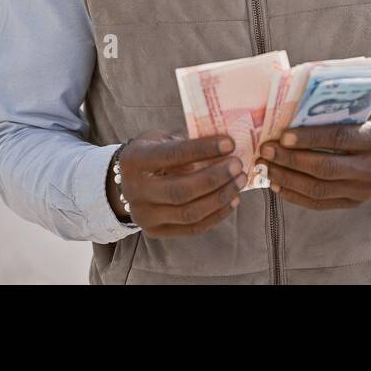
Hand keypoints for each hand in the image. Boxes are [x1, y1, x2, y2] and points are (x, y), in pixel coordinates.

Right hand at [106, 130, 247, 237]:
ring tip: (239, 181)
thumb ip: (187, 140)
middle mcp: (134, 191)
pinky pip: (192, 228)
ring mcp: (144, 215)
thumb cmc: (154, 152)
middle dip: (214, 178)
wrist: (130, 180)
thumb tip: (225, 143)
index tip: (229, 143)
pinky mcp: (156, 232)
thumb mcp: (163, 138)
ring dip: (220, 198)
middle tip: (237, 165)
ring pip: (189, 213)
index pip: (172, 155)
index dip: (202, 150)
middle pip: (180, 190)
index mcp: (134, 160)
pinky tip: (233, 200)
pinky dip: (217, 215)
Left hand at [258, 109, 370, 209]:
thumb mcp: (370, 112)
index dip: (310, 137)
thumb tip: (298, 105)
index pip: (340, 138)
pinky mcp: (355, 203)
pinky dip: (295, 195)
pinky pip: (320, 203)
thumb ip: (342, 110)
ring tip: (266, 166)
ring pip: (319, 190)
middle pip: (326, 168)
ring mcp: (365, 190)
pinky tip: (277, 183)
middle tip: (266, 150)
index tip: (282, 135)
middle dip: (291, 159)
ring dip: (288, 178)